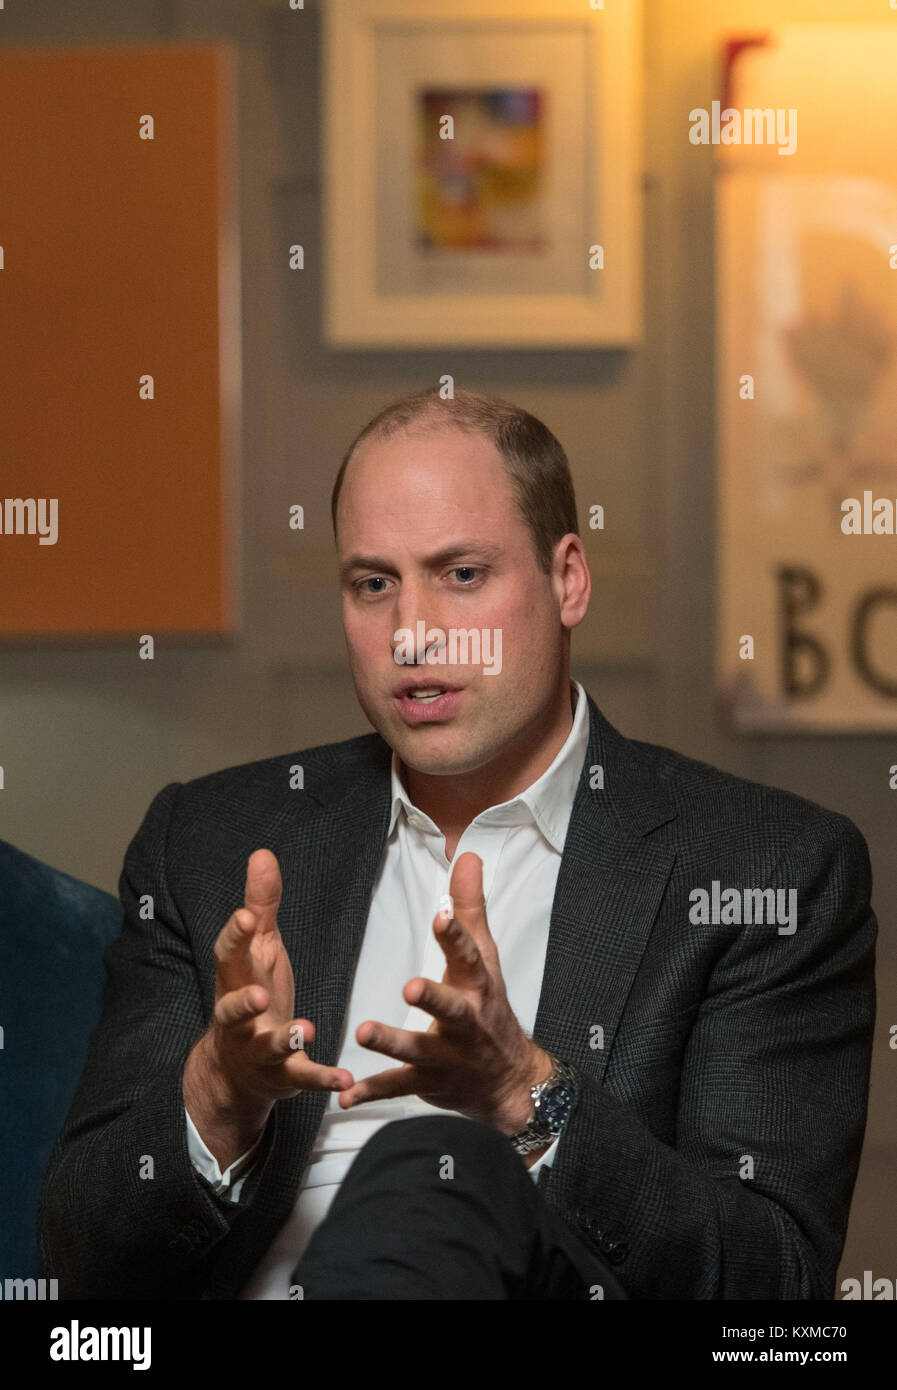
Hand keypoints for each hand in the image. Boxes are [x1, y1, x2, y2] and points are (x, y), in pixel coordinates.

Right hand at [184, 850, 353, 1166]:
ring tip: (306, 1030)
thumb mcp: (258, 949)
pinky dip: (323, 1078)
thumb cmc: (251, 993)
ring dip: (286, 1039)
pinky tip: (344, 1079)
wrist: (235, 1070)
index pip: (229, 956)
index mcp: (236, 979)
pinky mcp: (285, 1075)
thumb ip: (262, 905)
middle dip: (243, 1002)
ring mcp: (260, 1049)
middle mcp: (241, 1017)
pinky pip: (303, 1078)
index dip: (235, 937)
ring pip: (269, 1046)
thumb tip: (263, 853)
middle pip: (234, 1008)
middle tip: (259, 993)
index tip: (245, 916)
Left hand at [338, 852, 552, 1133]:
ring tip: (363, 1032)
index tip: (441, 915)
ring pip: (416, 1051)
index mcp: (477, 987)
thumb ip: (470, 909)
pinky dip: (370, 1092)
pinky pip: (396, 1087)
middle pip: (449, 1009)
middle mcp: (465, 1022)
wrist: (509, 1080)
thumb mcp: (486, 957)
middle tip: (409, 987)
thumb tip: (468, 857)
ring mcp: (445, 1056)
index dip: (456, 936)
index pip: (469, 957)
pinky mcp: (426, 1083)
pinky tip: (345, 1096)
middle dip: (433, 999)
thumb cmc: (489, 1007)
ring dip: (390, 1043)